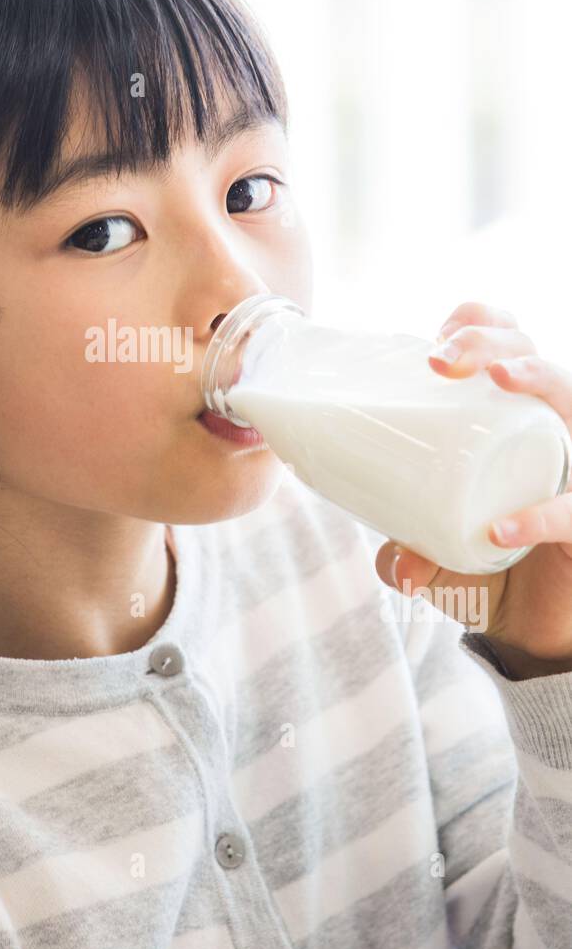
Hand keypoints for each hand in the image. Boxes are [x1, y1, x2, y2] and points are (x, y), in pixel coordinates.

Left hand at [374, 300, 571, 678]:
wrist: (530, 625)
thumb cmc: (488, 566)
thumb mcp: (435, 551)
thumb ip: (408, 552)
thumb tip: (395, 562)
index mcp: (508, 418)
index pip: (507, 343)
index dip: (478, 323)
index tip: (435, 338)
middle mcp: (547, 429)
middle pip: (533, 355)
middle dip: (490, 340)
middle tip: (441, 359)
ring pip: (570, 400)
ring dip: (537, 376)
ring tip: (500, 376)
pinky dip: (542, 515)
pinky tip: (502, 528)